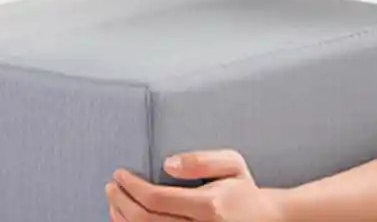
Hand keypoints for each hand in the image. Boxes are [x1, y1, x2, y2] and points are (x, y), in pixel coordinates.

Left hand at [105, 149, 282, 221]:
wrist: (265, 221)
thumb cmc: (243, 190)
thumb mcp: (232, 164)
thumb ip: (201, 160)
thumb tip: (167, 164)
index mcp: (208, 206)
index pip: (156, 199)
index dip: (131, 187)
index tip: (119, 174)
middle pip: (145, 221)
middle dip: (121, 202)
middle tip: (111, 186)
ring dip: (122, 218)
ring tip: (114, 201)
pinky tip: (126, 218)